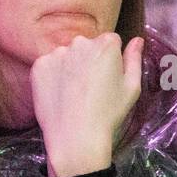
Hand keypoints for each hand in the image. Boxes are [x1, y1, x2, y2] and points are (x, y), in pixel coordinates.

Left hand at [31, 32, 143, 176]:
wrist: (75, 136)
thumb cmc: (109, 113)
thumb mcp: (131, 88)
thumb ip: (134, 59)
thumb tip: (137, 40)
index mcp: (106, 44)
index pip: (110, 42)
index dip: (111, 60)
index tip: (107, 79)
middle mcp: (80, 42)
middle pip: (87, 46)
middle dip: (89, 60)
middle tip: (90, 88)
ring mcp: (57, 53)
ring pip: (67, 56)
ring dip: (70, 67)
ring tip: (73, 94)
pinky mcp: (39, 65)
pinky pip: (49, 66)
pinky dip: (53, 76)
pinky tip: (59, 95)